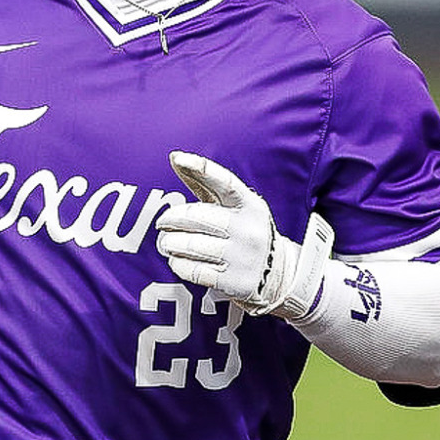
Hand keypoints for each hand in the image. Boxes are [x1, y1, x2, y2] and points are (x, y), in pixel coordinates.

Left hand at [154, 151, 333, 317]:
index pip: (225, 182)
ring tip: (167, 242)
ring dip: (170, 243)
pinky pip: (192, 270)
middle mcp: (249, 230)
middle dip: (171, 219)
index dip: (202, 168)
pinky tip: (177, 260)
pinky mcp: (235, 282)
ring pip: (190, 245)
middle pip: (196, 217)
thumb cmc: (243, 232)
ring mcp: (243, 257)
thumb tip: (175, 157)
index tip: (180, 158)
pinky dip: (178, 264)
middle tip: (163, 223)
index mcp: (250, 206)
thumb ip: (204, 183)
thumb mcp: (232, 207)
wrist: (276, 275)